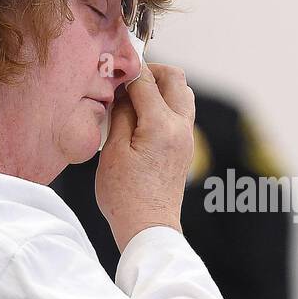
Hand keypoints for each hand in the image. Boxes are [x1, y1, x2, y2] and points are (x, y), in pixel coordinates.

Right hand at [95, 62, 194, 251]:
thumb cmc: (125, 196)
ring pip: (182, 94)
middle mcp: (180, 127)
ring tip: (134, 99)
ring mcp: (187, 138)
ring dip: (161, 88)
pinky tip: (142, 118)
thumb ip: (121, 114)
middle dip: (151, 72)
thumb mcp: (113, 150)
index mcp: (162, 125)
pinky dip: (165, 105)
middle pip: (175, 79)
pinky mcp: (185, 148)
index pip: (146, 80)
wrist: (148, 227)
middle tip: (127, 81)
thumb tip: (125, 91)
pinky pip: (181, 113)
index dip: (127, 72)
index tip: (111, 71)